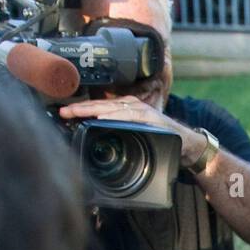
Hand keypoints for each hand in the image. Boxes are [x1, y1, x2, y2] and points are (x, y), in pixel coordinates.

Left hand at [59, 96, 207, 166]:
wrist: (186, 144)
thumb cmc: (160, 140)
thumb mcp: (136, 136)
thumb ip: (120, 133)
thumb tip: (98, 137)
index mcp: (125, 110)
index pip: (99, 108)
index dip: (81, 110)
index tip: (63, 114)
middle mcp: (131, 106)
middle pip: (101, 105)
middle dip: (80, 109)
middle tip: (63, 112)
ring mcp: (141, 110)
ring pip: (112, 108)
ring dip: (93, 110)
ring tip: (77, 113)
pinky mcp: (151, 118)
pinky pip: (130, 116)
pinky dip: (115, 117)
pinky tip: (102, 119)